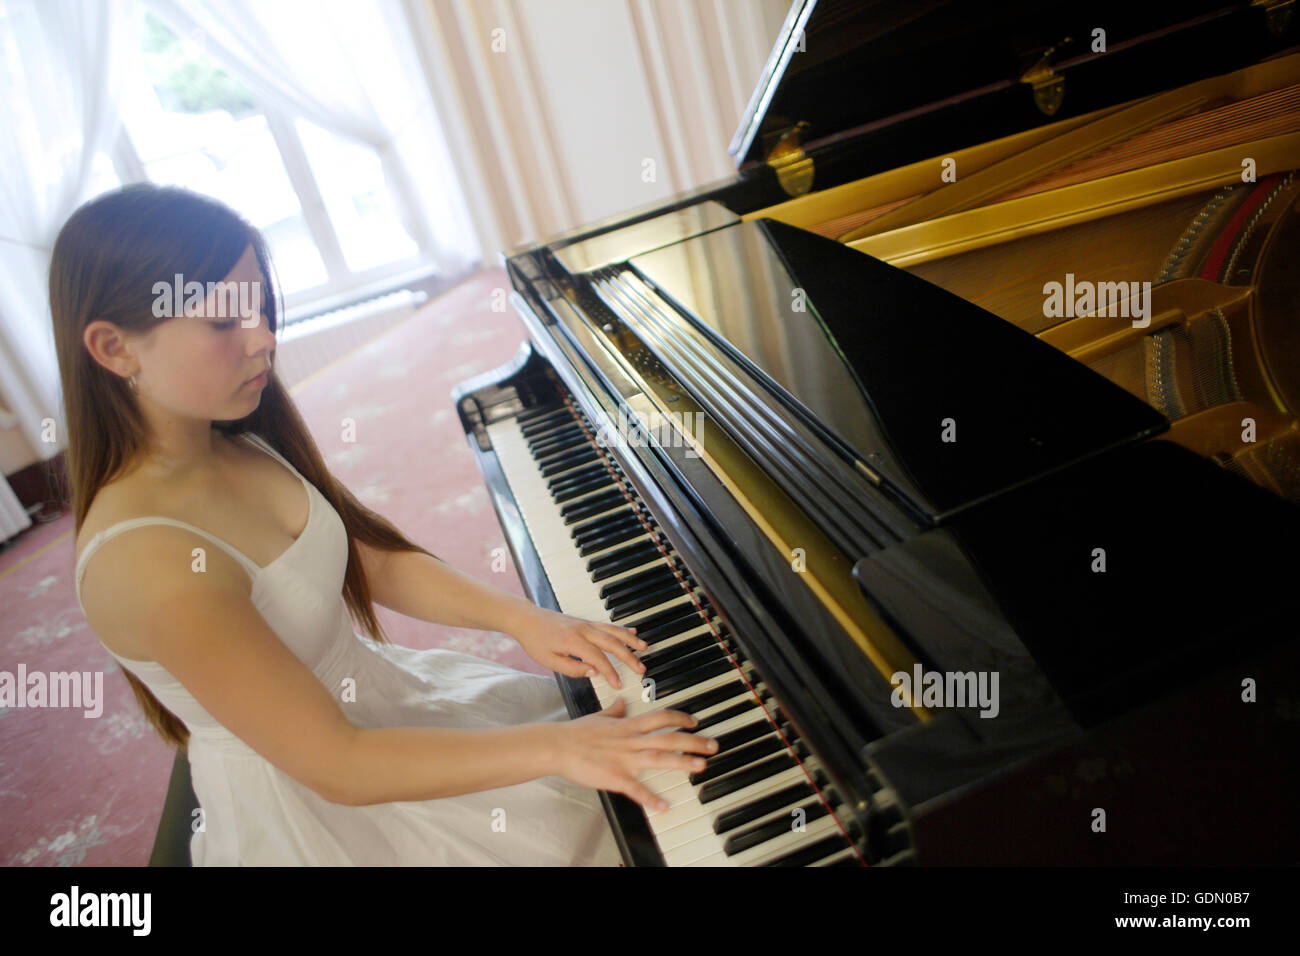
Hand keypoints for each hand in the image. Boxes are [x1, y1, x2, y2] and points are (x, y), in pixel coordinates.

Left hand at [510, 605, 645, 689]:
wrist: (527, 619)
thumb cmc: (535, 640)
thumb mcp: (548, 660)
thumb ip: (572, 668)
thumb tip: (593, 673)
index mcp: (573, 641)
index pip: (598, 658)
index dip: (610, 672)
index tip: (618, 684)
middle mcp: (583, 630)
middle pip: (612, 643)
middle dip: (629, 657)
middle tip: (641, 669)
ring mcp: (586, 624)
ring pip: (613, 631)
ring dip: (630, 640)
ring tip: (644, 648)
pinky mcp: (586, 622)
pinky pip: (608, 625)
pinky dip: (621, 629)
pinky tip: (632, 632)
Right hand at [556, 697, 719, 811]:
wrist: (558, 746)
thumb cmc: (576, 732)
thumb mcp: (599, 716)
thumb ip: (614, 711)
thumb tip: (621, 702)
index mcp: (628, 726)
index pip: (661, 717)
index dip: (680, 718)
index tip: (695, 721)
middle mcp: (631, 741)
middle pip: (668, 738)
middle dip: (693, 741)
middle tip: (713, 745)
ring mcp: (624, 759)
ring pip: (659, 758)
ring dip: (682, 762)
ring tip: (701, 766)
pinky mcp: (615, 777)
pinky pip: (636, 789)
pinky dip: (650, 799)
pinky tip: (664, 806)